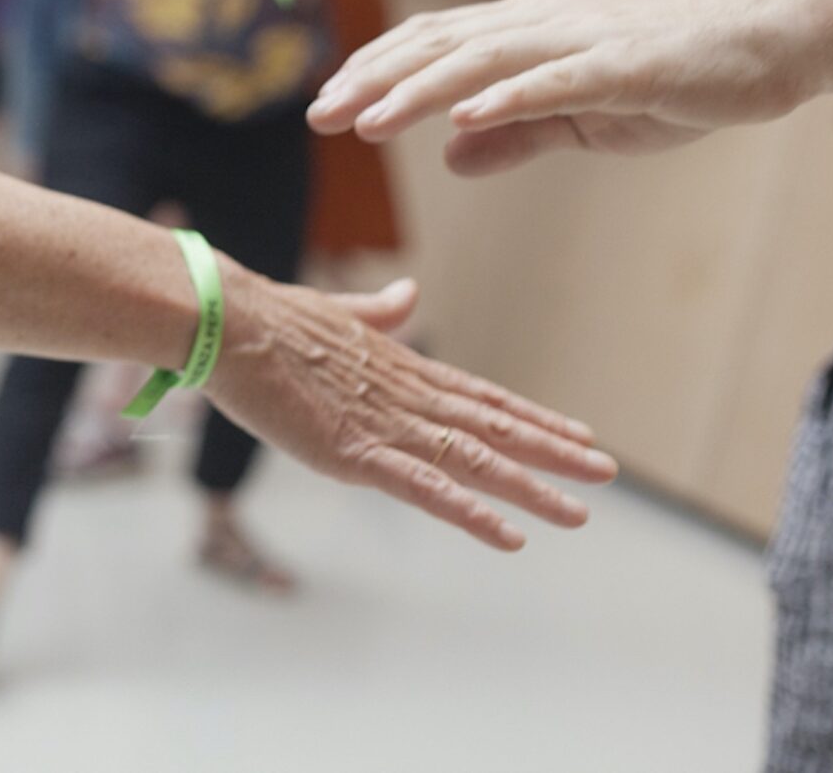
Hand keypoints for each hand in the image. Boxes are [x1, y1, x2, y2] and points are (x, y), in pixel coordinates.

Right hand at [210, 269, 617, 548]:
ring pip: (473, 462)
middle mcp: (405, 396)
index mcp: (400, 366)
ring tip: (578, 513)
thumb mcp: (333, 313)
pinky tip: (507, 535)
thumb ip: (375, 312)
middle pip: (494, 428)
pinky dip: (469, 512)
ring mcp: (383, 425)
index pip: (482, 397)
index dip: (532, 418)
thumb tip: (409, 295)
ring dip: (529, 488)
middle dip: (553, 452)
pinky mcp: (352, 452)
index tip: (577, 433)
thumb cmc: (266, 316)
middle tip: (606, 472)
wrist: (226, 319)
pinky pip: (423, 488)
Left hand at [306, 0, 825, 174]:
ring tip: (370, 121)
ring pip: (482, 61)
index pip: (427, 44)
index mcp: (520, 33)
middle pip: (437, 48)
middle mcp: (538, 26)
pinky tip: (467, 117)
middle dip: (372, 81)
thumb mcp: (579, 118)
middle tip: (318, 115)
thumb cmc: (668, 77)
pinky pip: (558, 81)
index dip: (372, 71)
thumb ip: (515, 134)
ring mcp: (580, 42)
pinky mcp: (626, 66)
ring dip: (421, 90)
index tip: (322, 105)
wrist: (762, 46)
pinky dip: (509, 97)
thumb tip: (453, 158)